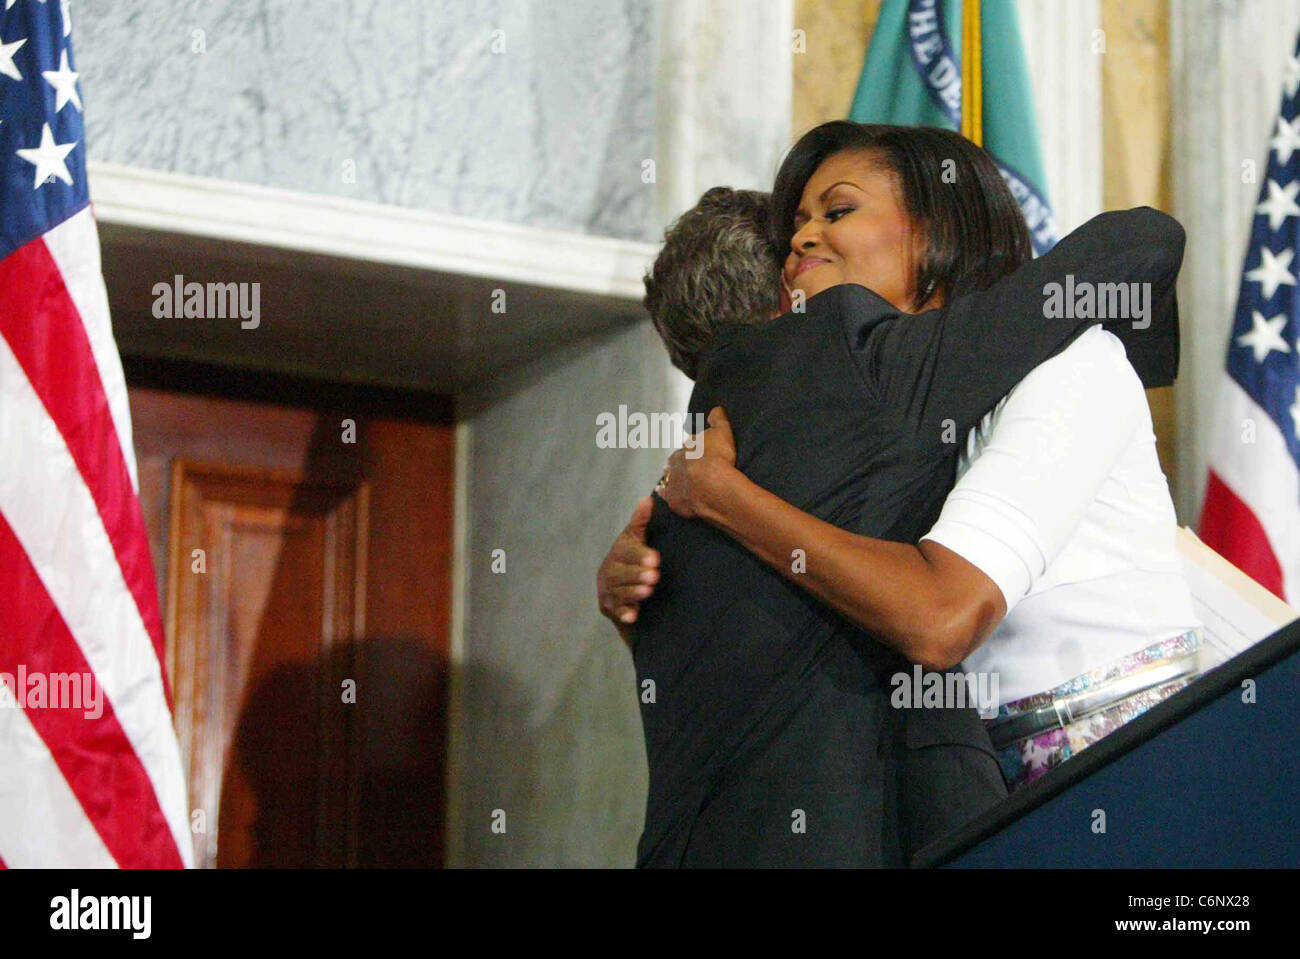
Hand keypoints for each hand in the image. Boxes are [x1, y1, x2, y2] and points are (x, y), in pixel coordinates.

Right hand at [596, 496, 660, 645]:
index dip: (639, 555)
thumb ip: (641, 522)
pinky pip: (617, 612)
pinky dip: (624, 613)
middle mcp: (608, 572)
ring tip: (648, 591)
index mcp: (617, 553)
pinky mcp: (610, 609)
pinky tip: (633, 615)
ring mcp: (608, 592)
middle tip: (655, 576)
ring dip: (633, 592)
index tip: (655, 558)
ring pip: (619, 592)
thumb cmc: (633, 560)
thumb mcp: (636, 540)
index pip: (625, 552)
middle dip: (637, 574)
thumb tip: (648, 500)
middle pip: (620, 574)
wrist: (624, 591)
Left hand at [659, 406, 736, 519]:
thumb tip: (715, 410)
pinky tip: (660, 491)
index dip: (691, 449)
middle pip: (675, 462)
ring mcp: (674, 483)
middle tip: (682, 464)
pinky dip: (663, 493)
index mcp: (687, 448)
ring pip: (668, 478)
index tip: (694, 451)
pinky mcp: (675, 501)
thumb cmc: (719, 458)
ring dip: (669, 477)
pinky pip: (666, 496)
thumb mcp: (722, 431)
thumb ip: (718, 419)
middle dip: (677, 463)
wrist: (713, 486)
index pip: (687, 447)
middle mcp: (676, 465)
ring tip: (667, 476)